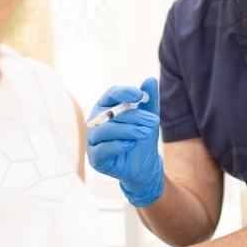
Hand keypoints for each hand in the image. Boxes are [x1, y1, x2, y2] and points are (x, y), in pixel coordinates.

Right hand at [87, 77, 163, 206]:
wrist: (143, 167)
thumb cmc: (141, 138)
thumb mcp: (148, 118)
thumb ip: (149, 100)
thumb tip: (150, 79)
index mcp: (106, 107)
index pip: (111, 95)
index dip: (124, 93)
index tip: (140, 95)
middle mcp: (96, 122)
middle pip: (111, 114)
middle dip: (134, 116)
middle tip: (153, 121)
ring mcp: (93, 140)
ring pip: (107, 131)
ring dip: (128, 130)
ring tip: (145, 132)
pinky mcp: (94, 158)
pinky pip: (103, 149)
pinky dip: (118, 145)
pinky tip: (132, 144)